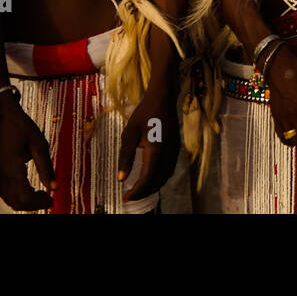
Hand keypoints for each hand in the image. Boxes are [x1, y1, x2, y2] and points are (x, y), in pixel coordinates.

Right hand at [0, 93, 54, 210]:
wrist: (2, 115)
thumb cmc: (21, 126)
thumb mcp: (39, 144)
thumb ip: (46, 167)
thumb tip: (54, 187)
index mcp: (11, 168)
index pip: (24, 198)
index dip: (39, 203)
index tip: (51, 200)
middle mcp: (0, 175)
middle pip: (16, 203)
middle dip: (33, 205)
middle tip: (47, 199)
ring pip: (8, 199)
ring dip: (24, 201)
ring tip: (40, 194)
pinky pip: (4, 191)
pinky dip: (17, 195)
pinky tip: (29, 189)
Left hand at [117, 85, 180, 202]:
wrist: (163, 98)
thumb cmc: (144, 113)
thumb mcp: (129, 133)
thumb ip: (125, 156)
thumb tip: (120, 179)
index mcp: (156, 150)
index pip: (147, 178)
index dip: (137, 191)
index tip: (125, 197)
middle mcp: (168, 154)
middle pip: (157, 181)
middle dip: (143, 192)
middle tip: (129, 196)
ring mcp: (174, 151)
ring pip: (165, 177)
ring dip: (152, 186)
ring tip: (137, 189)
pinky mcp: (175, 149)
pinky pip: (168, 169)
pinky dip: (158, 178)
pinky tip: (148, 177)